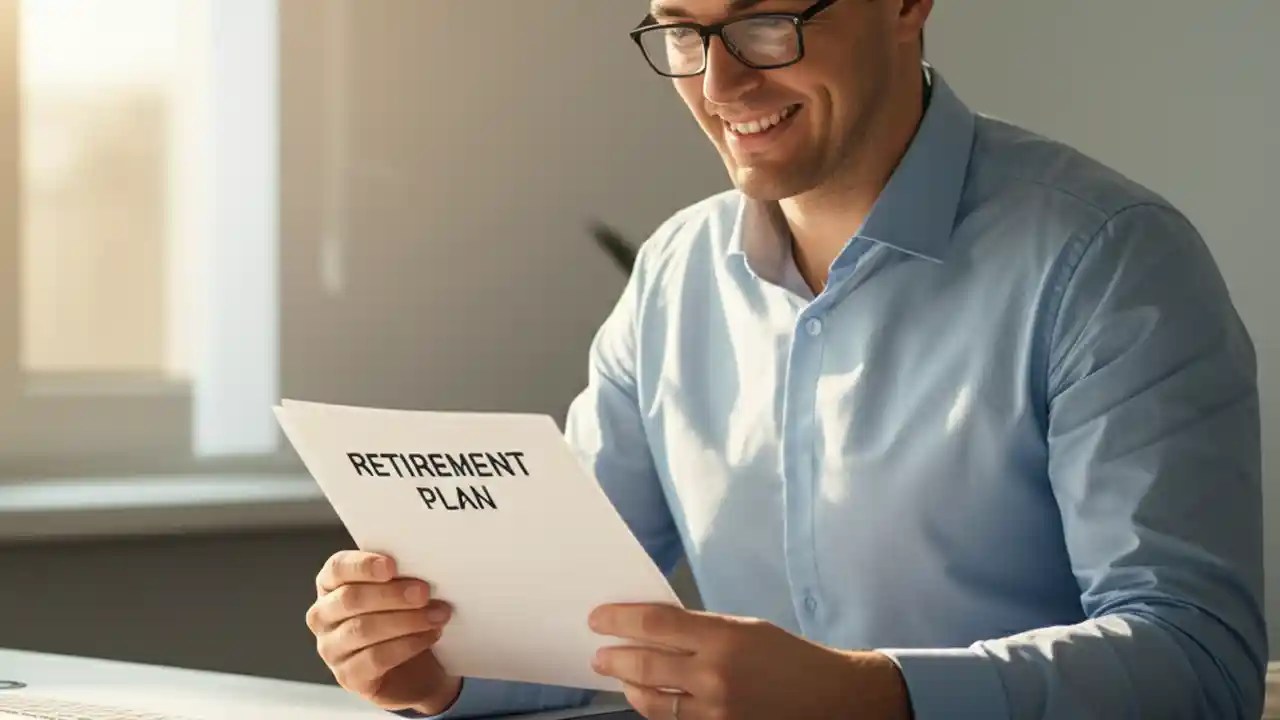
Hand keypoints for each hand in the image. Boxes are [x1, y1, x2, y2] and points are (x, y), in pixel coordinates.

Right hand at [306, 550, 461, 714]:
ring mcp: (331, 649)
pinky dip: (407, 645)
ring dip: (406, 620)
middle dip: (392, 594)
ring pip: (363, 629)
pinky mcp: (348, 676)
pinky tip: (429, 636)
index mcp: (331, 584)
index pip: (337, 568)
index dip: (363, 566)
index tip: (392, 566)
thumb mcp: (399, 591)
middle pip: (350, 599)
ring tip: (436, 615)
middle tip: (424, 592)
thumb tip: (421, 566)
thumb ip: (400, 576)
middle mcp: (323, 616)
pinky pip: (375, 658)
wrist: (414, 668)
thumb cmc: (402, 618)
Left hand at [588, 604, 911, 719]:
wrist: (830, 698)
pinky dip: (653, 707)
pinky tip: (644, 696)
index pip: (655, 623)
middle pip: (645, 663)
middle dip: (613, 656)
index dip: (619, 619)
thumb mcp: (744, 628)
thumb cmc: (786, 657)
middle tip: (599, 651)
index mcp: (723, 638)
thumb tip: (651, 628)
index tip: (598, 618)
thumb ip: (700, 630)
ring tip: (618, 674)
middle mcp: (715, 675)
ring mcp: (715, 711)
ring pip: (651, 700)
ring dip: (627, 685)